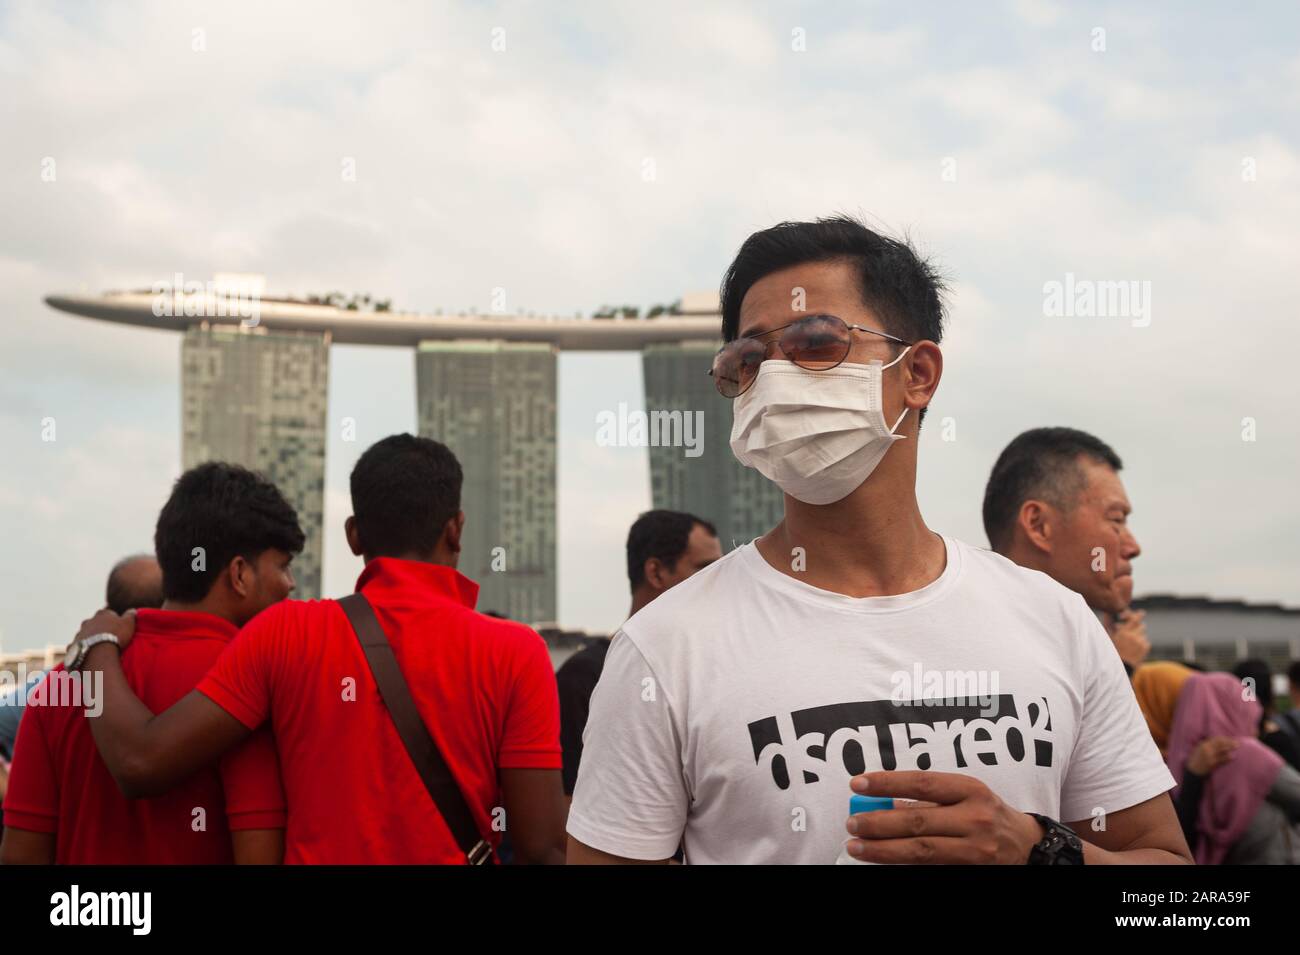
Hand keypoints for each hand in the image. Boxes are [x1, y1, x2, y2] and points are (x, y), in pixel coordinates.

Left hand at [70, 607, 137, 655]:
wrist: (98, 653)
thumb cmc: (116, 636)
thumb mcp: (129, 623)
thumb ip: (130, 615)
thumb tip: (132, 610)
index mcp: (102, 614)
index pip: (108, 614)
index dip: (114, 621)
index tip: (119, 628)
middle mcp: (88, 621)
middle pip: (94, 623)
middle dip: (99, 628)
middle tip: (108, 638)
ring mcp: (79, 633)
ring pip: (85, 635)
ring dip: (90, 639)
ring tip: (98, 648)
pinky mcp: (72, 646)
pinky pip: (76, 647)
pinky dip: (80, 650)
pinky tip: (86, 655)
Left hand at [845, 771, 1044, 863]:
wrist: (1028, 847)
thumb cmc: (988, 814)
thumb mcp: (965, 796)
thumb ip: (928, 798)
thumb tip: (884, 801)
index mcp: (970, 790)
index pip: (922, 782)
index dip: (888, 782)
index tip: (858, 783)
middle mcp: (974, 819)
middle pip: (918, 821)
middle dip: (878, 822)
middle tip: (852, 823)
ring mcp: (974, 850)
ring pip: (921, 851)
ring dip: (883, 849)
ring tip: (856, 846)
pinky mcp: (970, 871)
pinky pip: (930, 868)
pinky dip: (903, 864)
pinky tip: (882, 861)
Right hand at [1105, 609, 1149, 667]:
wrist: (1119, 667)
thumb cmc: (1110, 651)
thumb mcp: (1107, 637)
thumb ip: (1108, 623)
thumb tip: (1107, 613)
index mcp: (1124, 633)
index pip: (1135, 619)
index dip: (1139, 615)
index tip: (1141, 613)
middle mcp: (1134, 637)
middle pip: (1141, 626)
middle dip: (1136, 627)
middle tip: (1130, 631)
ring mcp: (1141, 643)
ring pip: (1143, 634)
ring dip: (1138, 636)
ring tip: (1130, 643)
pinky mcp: (1145, 649)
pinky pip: (1146, 642)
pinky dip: (1141, 643)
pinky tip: (1133, 649)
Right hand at [1186, 736, 1236, 775]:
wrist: (1192, 770)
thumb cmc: (1196, 758)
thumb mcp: (1199, 748)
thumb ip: (1207, 745)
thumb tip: (1219, 741)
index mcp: (1203, 744)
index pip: (1216, 739)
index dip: (1225, 739)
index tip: (1232, 739)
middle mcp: (1206, 749)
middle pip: (1220, 744)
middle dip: (1230, 743)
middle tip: (1238, 743)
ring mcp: (1209, 757)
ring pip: (1222, 751)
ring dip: (1230, 749)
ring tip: (1237, 748)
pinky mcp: (1212, 764)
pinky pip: (1222, 760)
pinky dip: (1228, 758)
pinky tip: (1233, 757)